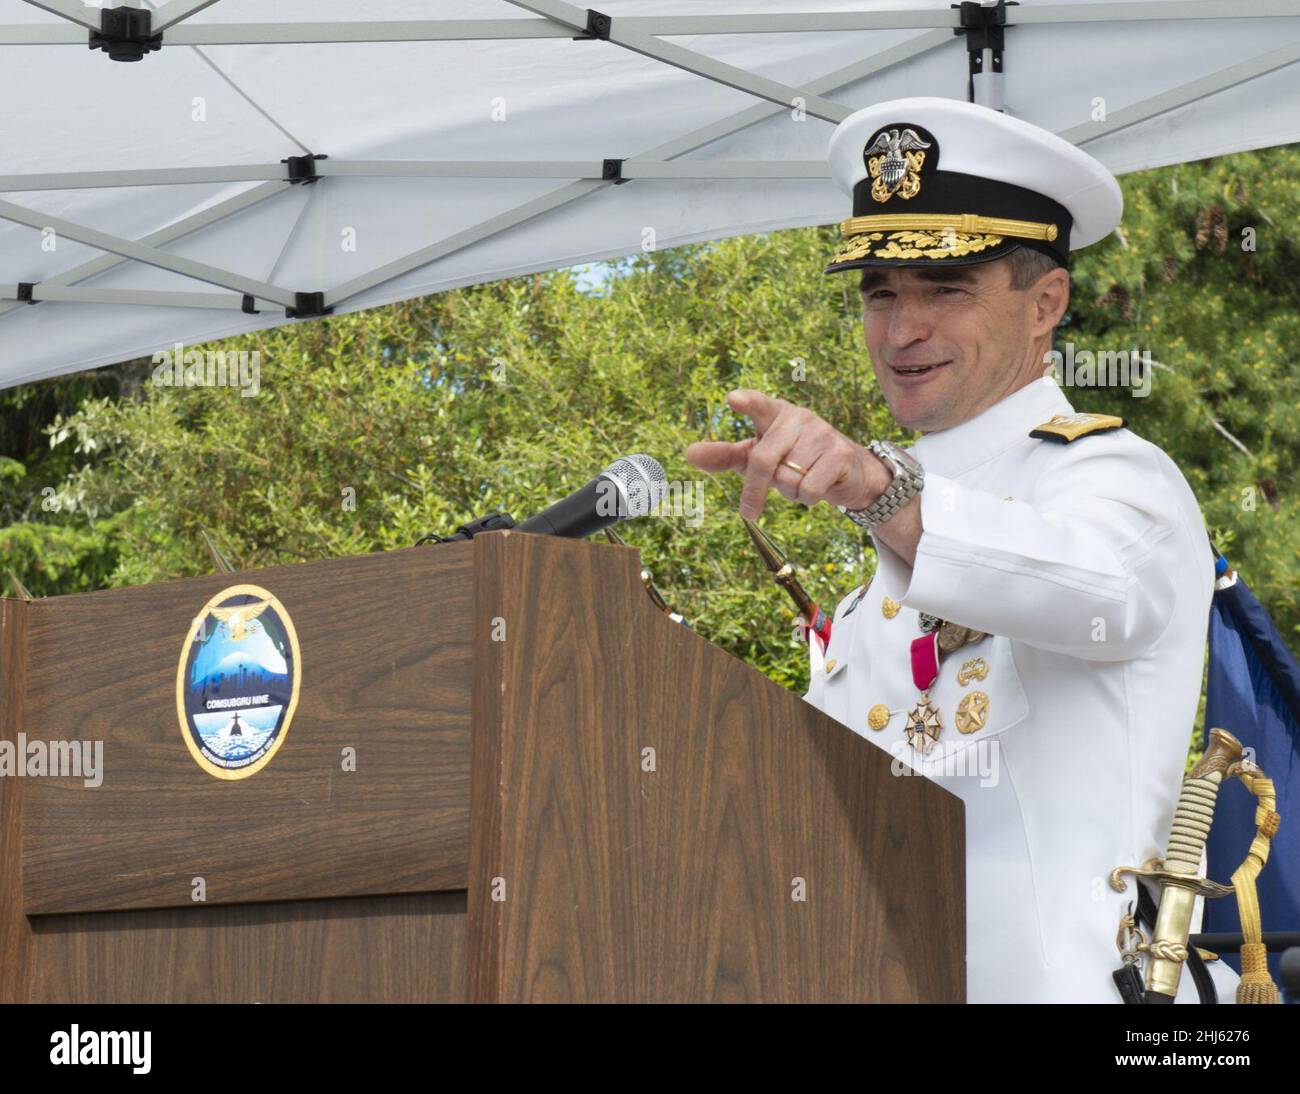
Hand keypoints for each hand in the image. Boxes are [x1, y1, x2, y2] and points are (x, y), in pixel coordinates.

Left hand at [686, 389, 887, 519]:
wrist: (847, 471)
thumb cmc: (791, 460)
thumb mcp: (756, 457)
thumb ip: (724, 456)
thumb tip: (688, 453)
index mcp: (774, 414)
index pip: (758, 404)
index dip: (747, 402)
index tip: (734, 399)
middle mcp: (798, 417)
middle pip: (763, 460)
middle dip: (754, 490)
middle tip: (749, 512)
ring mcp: (821, 433)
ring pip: (788, 479)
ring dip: (790, 492)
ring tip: (801, 481)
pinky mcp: (840, 453)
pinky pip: (809, 489)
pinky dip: (808, 497)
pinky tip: (819, 485)